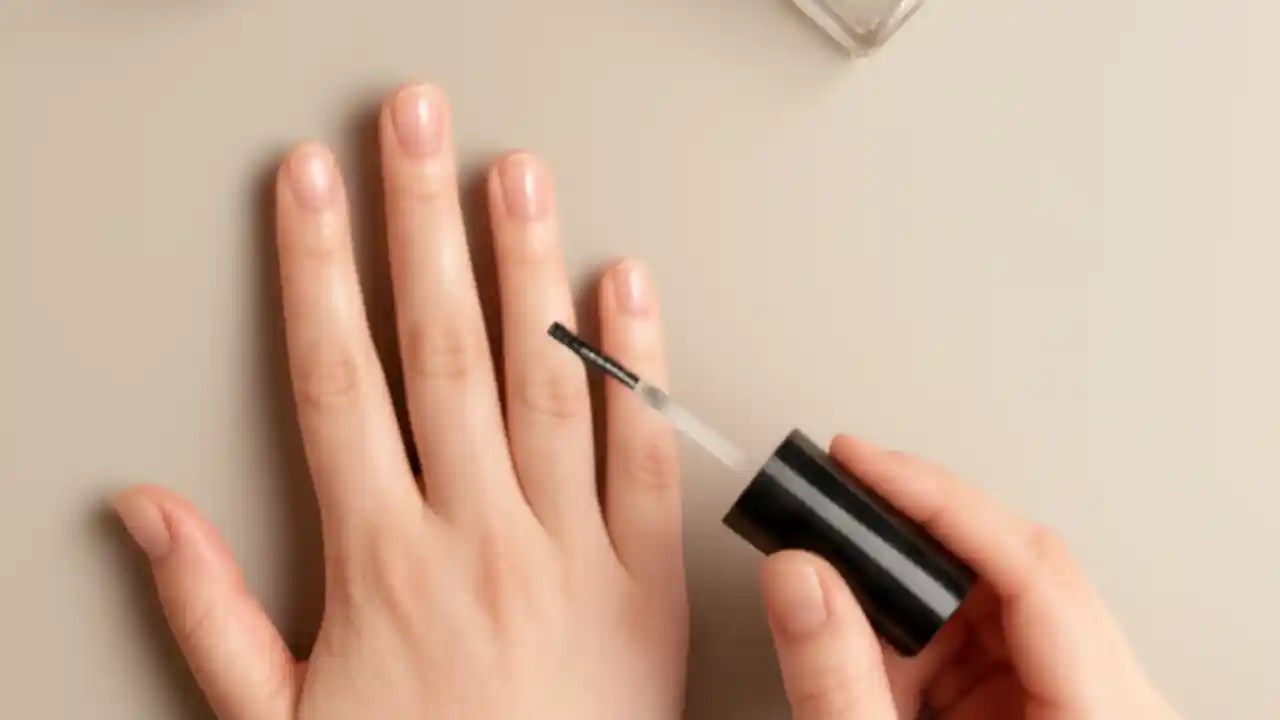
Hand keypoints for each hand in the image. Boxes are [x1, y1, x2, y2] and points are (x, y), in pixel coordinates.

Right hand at [112, 83, 687, 718]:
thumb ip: (209, 610)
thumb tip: (149, 514)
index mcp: (380, 561)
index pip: (336, 377)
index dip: (316, 269)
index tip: (310, 186)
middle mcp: (475, 536)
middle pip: (439, 346)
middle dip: (419, 222)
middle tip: (417, 125)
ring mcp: (568, 550)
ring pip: (543, 380)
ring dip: (526, 265)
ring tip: (517, 176)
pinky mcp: (646, 579)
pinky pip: (644, 454)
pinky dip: (636, 363)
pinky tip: (625, 288)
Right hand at [760, 436, 1177, 718]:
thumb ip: (839, 681)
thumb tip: (798, 577)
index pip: (1032, 569)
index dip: (938, 498)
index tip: (862, 462)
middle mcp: (1106, 709)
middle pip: (1013, 577)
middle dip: (905, 551)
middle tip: (826, 514)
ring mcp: (1076, 711)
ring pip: (988, 609)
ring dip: (901, 605)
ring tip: (839, 612)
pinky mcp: (1039, 717)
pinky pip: (976, 651)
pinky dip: (910, 647)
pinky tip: (869, 656)